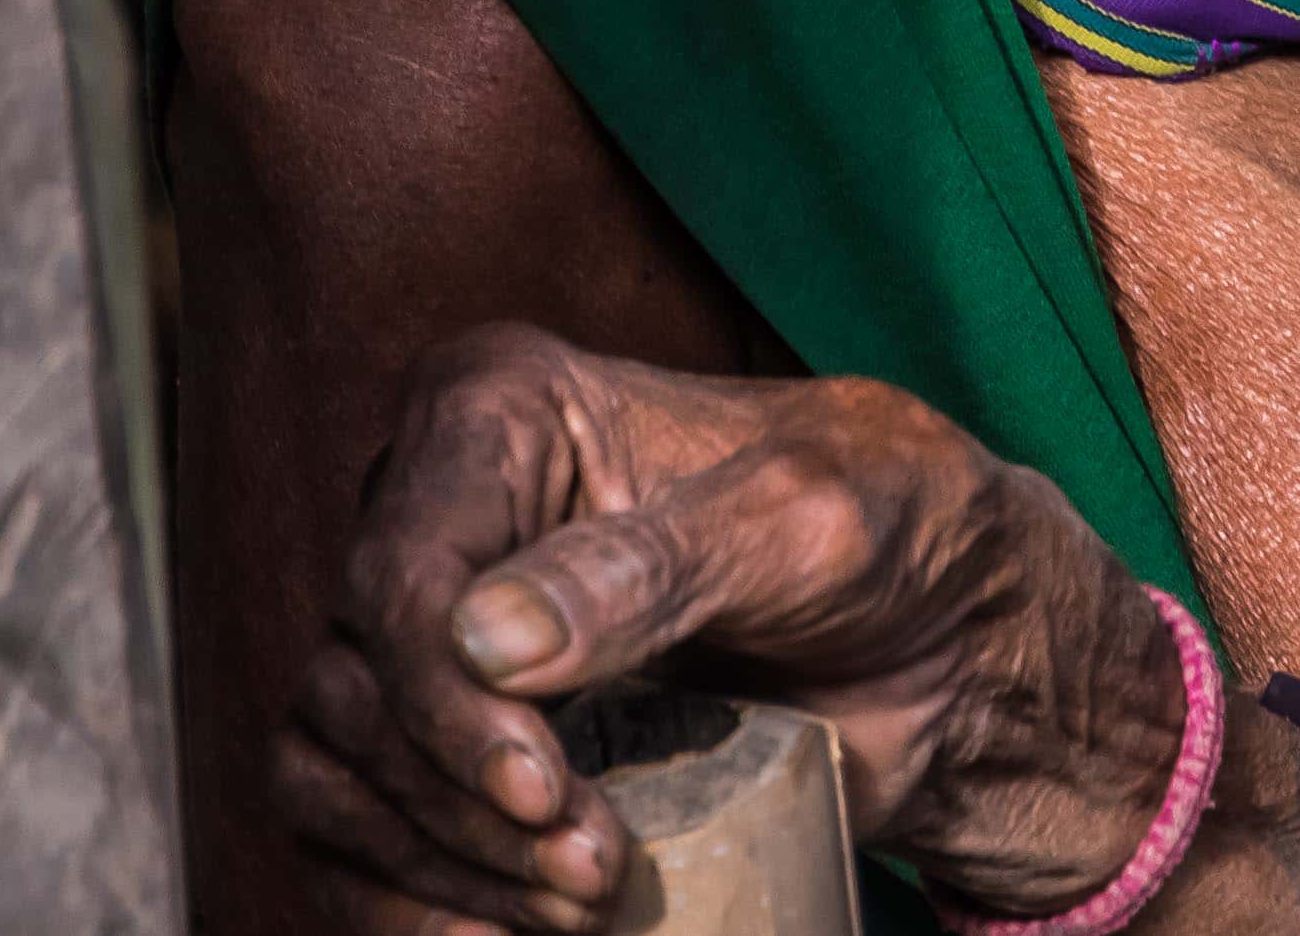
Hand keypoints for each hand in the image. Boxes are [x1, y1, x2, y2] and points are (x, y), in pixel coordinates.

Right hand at [275, 323, 1189, 933]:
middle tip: (591, 873)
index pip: (405, 570)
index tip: (540, 792)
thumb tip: (483, 641)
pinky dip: (408, 900)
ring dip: (442, 864)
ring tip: (580, 907)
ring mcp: (438, 640)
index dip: (448, 701)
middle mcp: (443, 516)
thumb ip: (656, 567)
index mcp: (502, 412)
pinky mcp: (459, 746)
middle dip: (463, 801)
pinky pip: (357, 835)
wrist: (961, 647)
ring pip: (338, 769)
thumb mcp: (806, 523)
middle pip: (360, 684)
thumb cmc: (897, 535)